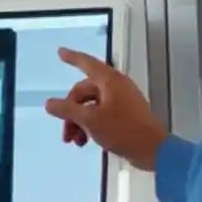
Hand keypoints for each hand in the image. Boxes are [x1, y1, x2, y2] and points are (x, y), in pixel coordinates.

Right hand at [43, 48, 167, 170]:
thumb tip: (49, 103)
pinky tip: (85, 141)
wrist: (152, 150)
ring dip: (78, 122)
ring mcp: (122, 100)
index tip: (60, 51)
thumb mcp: (89, 119)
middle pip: (84, 92)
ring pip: (90, 106)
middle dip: (70, 112)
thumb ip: (67, 109)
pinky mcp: (125, 115)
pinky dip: (90, 125)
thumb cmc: (122, 129)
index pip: (87, 64)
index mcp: (110, 81)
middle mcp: (116, 87)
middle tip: (65, 132)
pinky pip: (100, 114)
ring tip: (75, 141)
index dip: (72, 57)